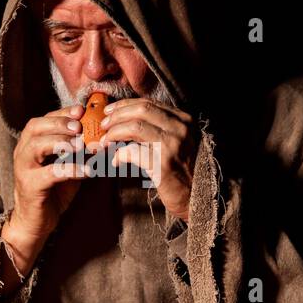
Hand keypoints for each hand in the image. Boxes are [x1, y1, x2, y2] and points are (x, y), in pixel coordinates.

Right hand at [3, 102, 85, 272]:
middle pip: (35, 127)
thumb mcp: (68, 166)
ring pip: (36, 146)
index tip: (82, 110)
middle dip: (59, 123)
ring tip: (80, 144)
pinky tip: (86, 171)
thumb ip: (79, 152)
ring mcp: (24, 169)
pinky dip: (69, 170)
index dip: (62, 113)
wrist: (35, 222)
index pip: (44, 119)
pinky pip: (49, 174)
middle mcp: (23, 152)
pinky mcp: (29, 187)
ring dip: (60, 142)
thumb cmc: (53, 191)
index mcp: (31, 143)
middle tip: (80, 126)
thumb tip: (104, 138)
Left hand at [97, 98, 196, 220]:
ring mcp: (173, 145)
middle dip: (116, 116)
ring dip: (114, 133)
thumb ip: (160, 130)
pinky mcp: (163, 164)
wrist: (200, 199)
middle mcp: (180, 129)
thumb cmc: (186, 173)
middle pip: (140, 111)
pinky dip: (119, 155)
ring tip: (104, 142)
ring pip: (135, 128)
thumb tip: (126, 123)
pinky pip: (133, 152)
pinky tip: (116, 162)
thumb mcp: (179, 143)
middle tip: (103, 125)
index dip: (125, 105)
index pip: (149, 104)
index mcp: (184, 120)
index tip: (109, 112)